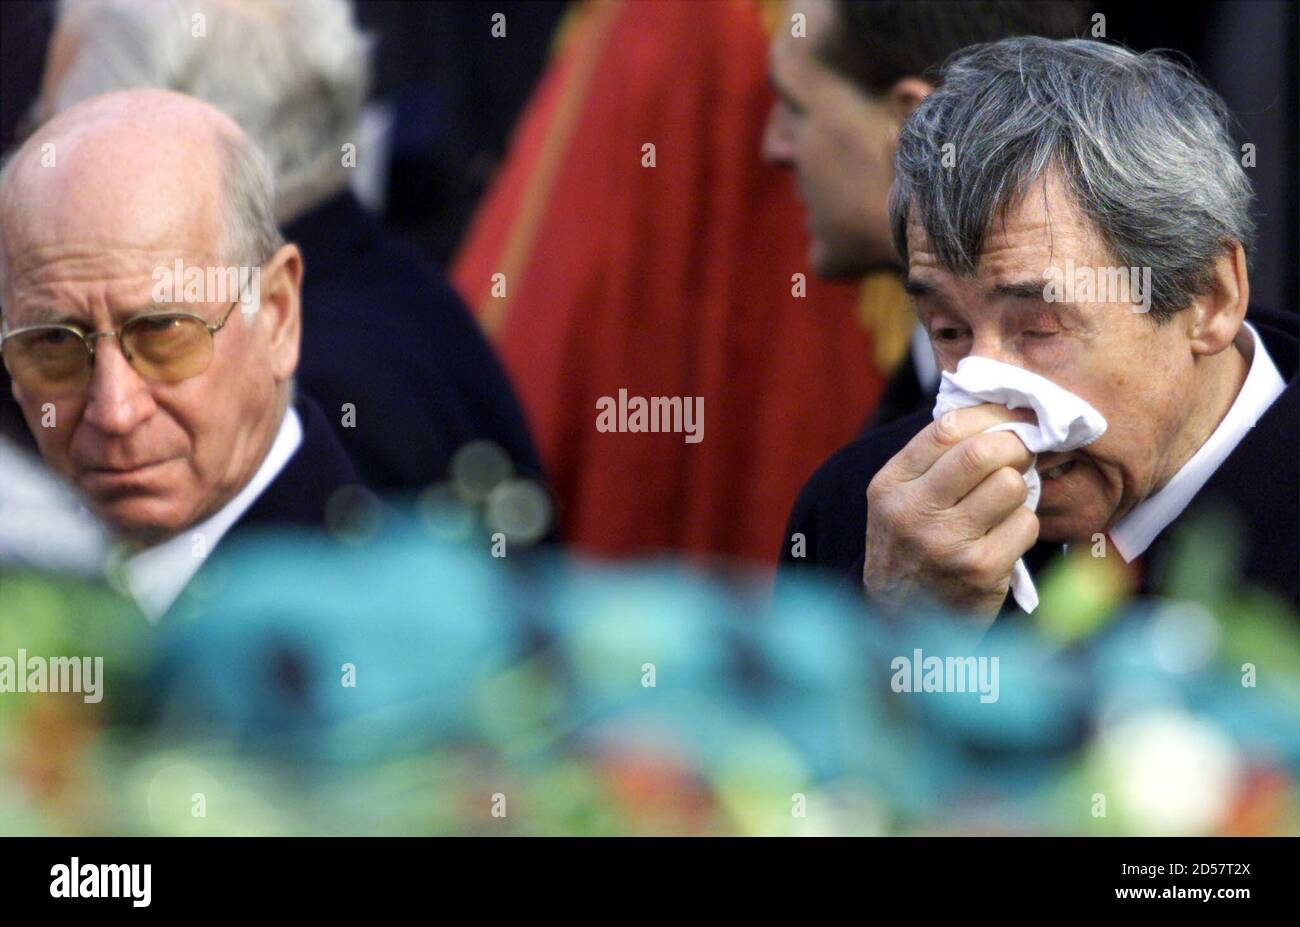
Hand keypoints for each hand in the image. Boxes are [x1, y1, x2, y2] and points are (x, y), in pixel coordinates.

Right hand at [863, 404, 1039, 620]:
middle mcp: (912, 511)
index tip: (1014, 417)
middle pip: (983, 452)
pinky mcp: (980, 570)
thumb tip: (998, 411)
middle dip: (1016, 446)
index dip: (991, 416)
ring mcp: (946, 543)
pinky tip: (1003, 538)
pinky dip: (1023, 526)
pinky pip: (1026, 524)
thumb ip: (934, 459)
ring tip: (1003, 503)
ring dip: (1019, 490)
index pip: (947, 428)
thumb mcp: (899, 501)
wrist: (900, 623)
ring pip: (1011, 485)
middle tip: (1024, 453)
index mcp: (889, 485)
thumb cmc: (909, 549)